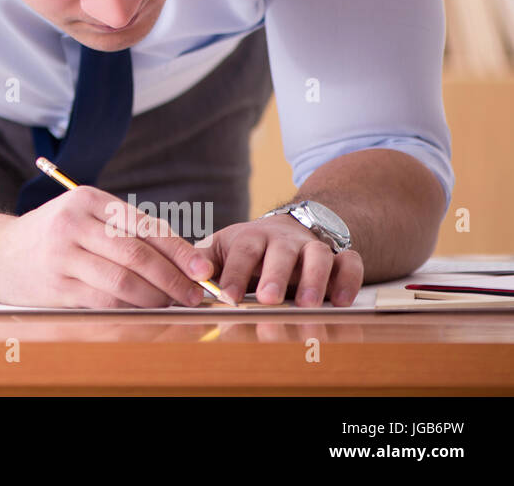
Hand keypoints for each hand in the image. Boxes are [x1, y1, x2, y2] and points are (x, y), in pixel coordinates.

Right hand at [0, 186, 214, 307]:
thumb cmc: (50, 236)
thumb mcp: (80, 216)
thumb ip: (121, 229)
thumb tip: (179, 257)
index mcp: (87, 199)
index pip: (144, 225)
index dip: (179, 250)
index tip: (202, 269)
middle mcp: (74, 223)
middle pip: (137, 254)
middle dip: (173, 277)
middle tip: (193, 293)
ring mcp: (63, 255)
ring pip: (123, 281)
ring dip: (155, 297)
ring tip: (171, 303)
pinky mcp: (56, 285)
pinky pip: (104, 300)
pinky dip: (131, 308)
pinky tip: (143, 310)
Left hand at [195, 214, 364, 306]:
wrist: (288, 230)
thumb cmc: (247, 248)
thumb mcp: (221, 250)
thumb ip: (203, 264)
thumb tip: (185, 281)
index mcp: (251, 237)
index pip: (242, 251)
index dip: (233, 273)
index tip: (226, 296)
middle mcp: (283, 240)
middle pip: (281, 252)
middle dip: (274, 276)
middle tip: (267, 300)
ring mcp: (313, 247)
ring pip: (318, 256)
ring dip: (314, 279)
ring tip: (308, 304)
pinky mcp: (339, 257)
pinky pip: (351, 262)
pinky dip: (349, 279)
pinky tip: (342, 301)